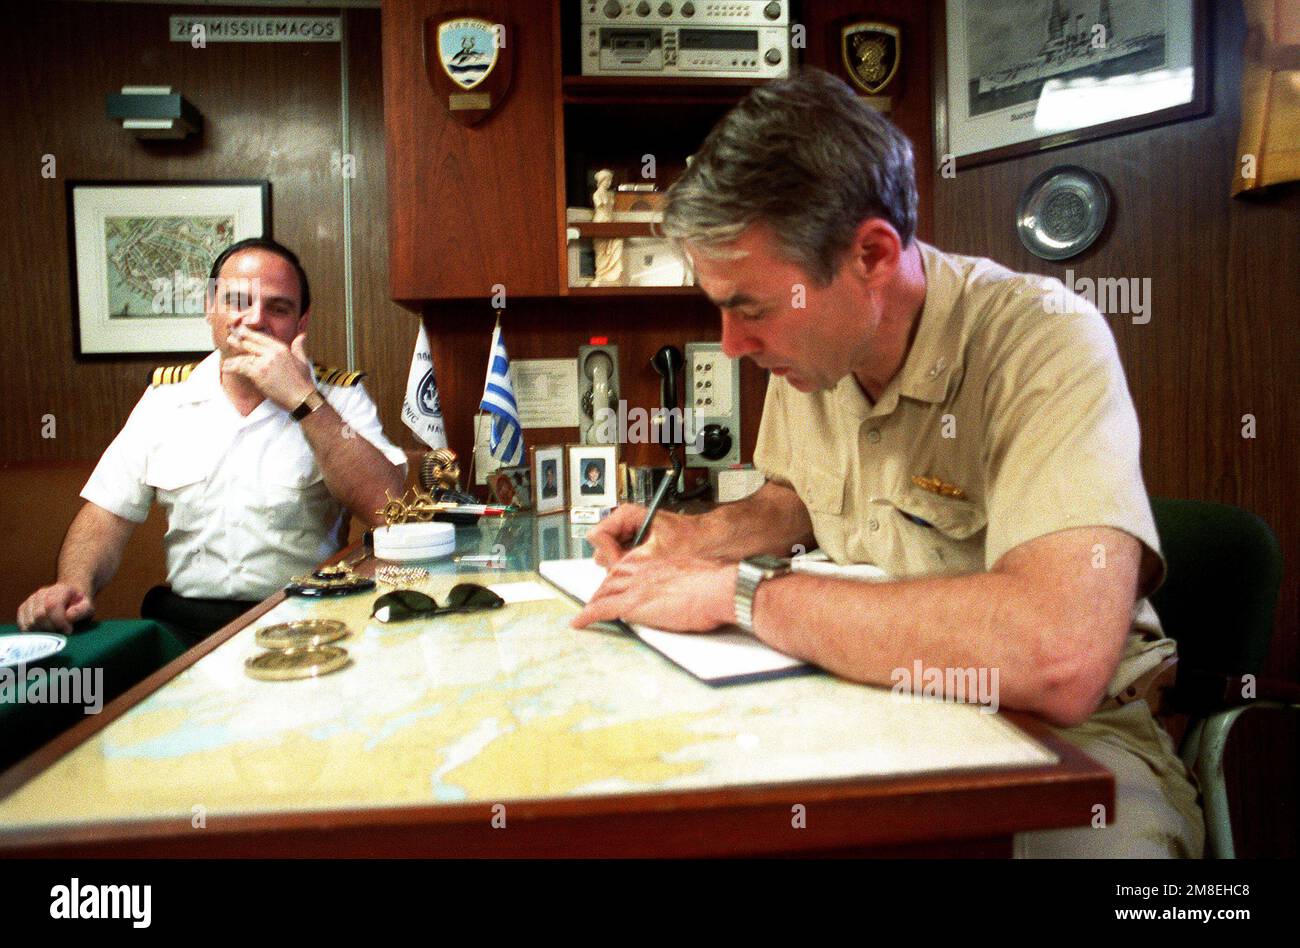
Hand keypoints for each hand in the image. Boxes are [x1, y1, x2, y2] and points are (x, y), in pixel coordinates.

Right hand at [17, 583, 94, 632]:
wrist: (69, 599)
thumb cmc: (79, 606)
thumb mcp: (87, 607)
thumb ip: (81, 611)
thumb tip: (67, 616)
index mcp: (60, 590)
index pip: (52, 606)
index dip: (59, 622)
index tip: (68, 630)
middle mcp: (42, 593)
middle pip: (39, 615)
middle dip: (51, 628)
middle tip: (61, 632)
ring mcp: (30, 600)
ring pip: (30, 621)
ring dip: (42, 632)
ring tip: (54, 631)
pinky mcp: (23, 609)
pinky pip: (23, 625)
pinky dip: (33, 632)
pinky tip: (44, 631)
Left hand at [222, 330, 316, 410]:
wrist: (302, 398)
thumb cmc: (303, 382)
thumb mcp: (303, 361)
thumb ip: (299, 347)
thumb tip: (301, 336)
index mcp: (282, 348)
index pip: (262, 337)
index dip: (250, 334)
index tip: (241, 330)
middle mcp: (272, 352)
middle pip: (250, 344)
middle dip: (238, 341)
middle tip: (230, 339)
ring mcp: (265, 362)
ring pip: (244, 356)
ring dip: (233, 357)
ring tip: (226, 359)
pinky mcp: (259, 373)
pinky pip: (241, 367)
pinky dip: (232, 367)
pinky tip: (226, 368)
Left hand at [572, 556, 737, 632]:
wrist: (720, 588)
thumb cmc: (718, 585)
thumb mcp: (698, 576)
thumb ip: (687, 581)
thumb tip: (693, 591)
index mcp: (659, 560)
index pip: (630, 566)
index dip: (620, 576)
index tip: (617, 582)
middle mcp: (643, 569)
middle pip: (614, 578)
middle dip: (604, 588)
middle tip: (596, 598)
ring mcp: (635, 586)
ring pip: (605, 591)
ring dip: (594, 601)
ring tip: (586, 611)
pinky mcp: (632, 604)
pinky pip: (601, 609)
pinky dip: (586, 616)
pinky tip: (579, 622)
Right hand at [585, 503, 711, 568]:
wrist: (708, 540)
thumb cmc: (690, 538)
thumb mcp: (658, 550)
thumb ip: (632, 559)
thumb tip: (614, 573)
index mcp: (625, 515)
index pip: (598, 536)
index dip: (609, 553)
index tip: (623, 563)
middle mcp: (623, 526)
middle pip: (601, 550)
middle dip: (616, 564)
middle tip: (635, 568)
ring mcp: (627, 539)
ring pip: (610, 560)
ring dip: (624, 568)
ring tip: (645, 569)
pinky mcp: (634, 551)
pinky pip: (621, 564)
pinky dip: (631, 571)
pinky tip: (646, 572)